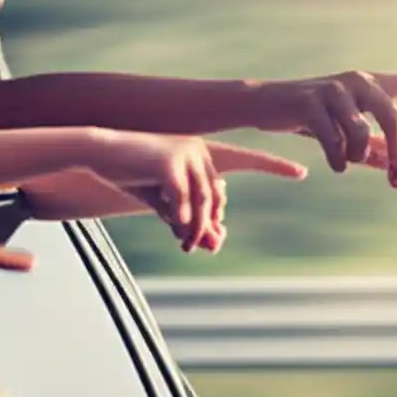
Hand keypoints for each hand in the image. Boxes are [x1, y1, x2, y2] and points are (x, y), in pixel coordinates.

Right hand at [89, 131, 306, 252]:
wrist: (96, 152)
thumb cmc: (128, 174)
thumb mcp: (161, 201)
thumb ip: (184, 219)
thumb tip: (212, 244)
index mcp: (201, 152)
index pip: (244, 158)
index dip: (273, 165)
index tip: (300, 173)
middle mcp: (198, 149)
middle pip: (216, 195)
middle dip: (208, 224)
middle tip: (194, 247)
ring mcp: (185, 153)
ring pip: (203, 200)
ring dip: (196, 228)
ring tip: (187, 246)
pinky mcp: (169, 163)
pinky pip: (184, 200)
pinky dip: (182, 219)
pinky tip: (179, 232)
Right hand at [253, 71, 396, 187]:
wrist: (261, 104)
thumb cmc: (307, 116)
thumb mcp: (342, 130)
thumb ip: (370, 146)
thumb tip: (391, 166)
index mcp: (370, 85)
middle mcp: (356, 82)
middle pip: (393, 119)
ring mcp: (332, 90)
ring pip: (360, 133)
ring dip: (356, 156)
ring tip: (347, 163)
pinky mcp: (309, 101)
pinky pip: (333, 139)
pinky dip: (337, 158)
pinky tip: (337, 167)